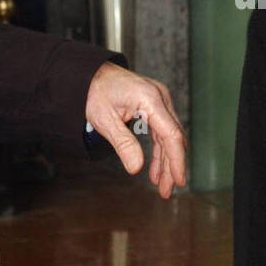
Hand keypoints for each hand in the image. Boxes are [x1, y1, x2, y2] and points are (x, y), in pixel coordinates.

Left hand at [85, 62, 186, 198]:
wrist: (88, 74)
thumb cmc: (94, 92)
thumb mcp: (105, 120)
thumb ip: (123, 144)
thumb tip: (136, 168)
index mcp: (150, 99)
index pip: (171, 135)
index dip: (176, 160)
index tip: (178, 180)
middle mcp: (159, 97)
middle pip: (173, 137)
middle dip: (171, 166)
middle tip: (167, 191)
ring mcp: (158, 100)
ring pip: (168, 136)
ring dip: (165, 161)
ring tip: (161, 185)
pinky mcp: (154, 104)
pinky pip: (161, 130)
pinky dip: (158, 150)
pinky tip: (155, 169)